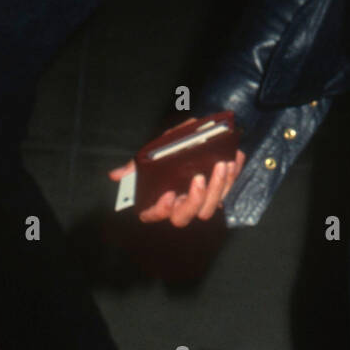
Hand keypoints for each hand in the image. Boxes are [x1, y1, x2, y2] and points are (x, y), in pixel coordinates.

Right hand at [108, 150, 245, 227]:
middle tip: (199, 178)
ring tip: (222, 164)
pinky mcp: (220, 189)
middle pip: (185, 216)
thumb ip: (137, 165)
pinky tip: (235, 159)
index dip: (160, 210)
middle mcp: (181, 202)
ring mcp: (202, 199)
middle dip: (195, 199)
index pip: (153, 214)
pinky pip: (228, 189)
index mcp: (161, 197)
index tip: (169, 194)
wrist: (198, 133)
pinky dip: (233, 175)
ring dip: (218, 187)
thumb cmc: (172, 147)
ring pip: (210, 207)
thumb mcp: (154, 151)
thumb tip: (115, 175)